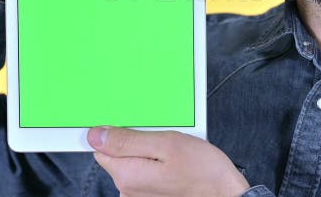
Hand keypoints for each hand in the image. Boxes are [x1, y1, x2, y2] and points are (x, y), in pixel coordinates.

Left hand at [87, 127, 249, 196]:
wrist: (224, 195)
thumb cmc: (203, 172)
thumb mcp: (167, 144)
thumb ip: (128, 140)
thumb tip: (95, 135)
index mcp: (127, 174)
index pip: (102, 147)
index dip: (118, 133)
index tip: (139, 130)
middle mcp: (127, 190)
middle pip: (119, 155)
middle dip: (139, 142)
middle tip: (166, 141)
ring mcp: (139, 196)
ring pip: (134, 163)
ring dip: (150, 153)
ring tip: (175, 153)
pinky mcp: (151, 196)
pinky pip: (146, 173)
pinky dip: (157, 164)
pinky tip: (176, 163)